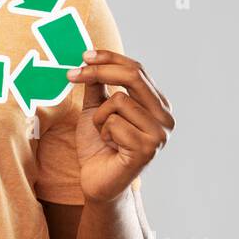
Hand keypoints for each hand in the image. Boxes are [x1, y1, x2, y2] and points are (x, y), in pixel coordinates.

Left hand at [65, 50, 173, 204]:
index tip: (84, 55)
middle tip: (73, 73)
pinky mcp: (148, 148)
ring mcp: (160, 133)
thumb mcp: (95, 110)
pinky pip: (115, 122)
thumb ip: (98, 86)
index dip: (109, 58)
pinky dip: (104, 133)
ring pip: (120, 100)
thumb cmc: (98, 147)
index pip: (137, 69)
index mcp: (157, 105)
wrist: (97, 183)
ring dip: (100, 117)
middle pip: (133, 76)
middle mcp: (165, 117)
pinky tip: (110, 147)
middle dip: (100, 71)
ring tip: (105, 135)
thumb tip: (91, 59)